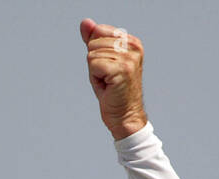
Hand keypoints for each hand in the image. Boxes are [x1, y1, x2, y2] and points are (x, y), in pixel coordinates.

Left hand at [79, 17, 147, 139]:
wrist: (125, 117)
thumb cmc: (113, 91)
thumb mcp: (102, 60)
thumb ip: (93, 40)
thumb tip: (85, 22)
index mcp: (132, 42)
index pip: (98, 31)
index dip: (96, 52)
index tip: (108, 68)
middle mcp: (133, 47)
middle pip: (93, 43)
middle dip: (95, 63)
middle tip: (108, 79)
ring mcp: (129, 58)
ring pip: (92, 55)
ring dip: (95, 72)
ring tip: (108, 83)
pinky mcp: (122, 69)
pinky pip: (93, 65)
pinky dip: (95, 79)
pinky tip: (108, 87)